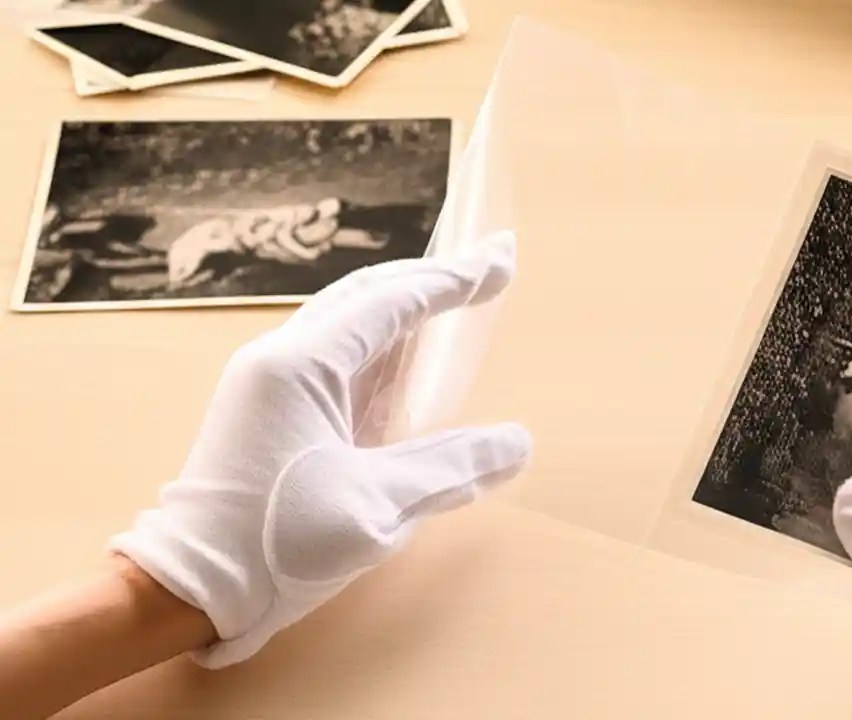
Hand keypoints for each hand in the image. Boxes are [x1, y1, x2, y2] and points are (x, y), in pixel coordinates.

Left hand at [112, 231, 532, 668]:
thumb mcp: (376, 507)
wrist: (186, 589)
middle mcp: (279, 358)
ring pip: (347, 320)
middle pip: (365, 295)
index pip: (390, 303)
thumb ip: (451, 467)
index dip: (451, 281)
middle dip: (431, 277)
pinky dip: (381, 342)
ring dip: (404, 305)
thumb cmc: (275, 543)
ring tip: (457, 295)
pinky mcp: (268, 410)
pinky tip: (405, 354)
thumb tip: (518, 440)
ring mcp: (268, 382)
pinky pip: (334, 354)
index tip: (500, 262)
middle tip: (491, 262)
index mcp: (301, 365)